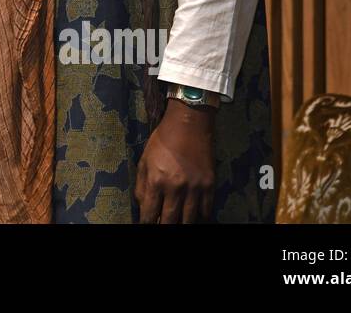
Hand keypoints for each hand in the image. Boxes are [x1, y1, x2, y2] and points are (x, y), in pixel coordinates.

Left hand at [134, 99, 216, 222]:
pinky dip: (200, 216)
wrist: (189, 124)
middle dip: (164, 226)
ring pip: (189, 219)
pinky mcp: (209, 185)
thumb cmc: (162, 140)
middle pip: (169, 220)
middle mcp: (175, 188)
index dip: (147, 223)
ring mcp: (194, 188)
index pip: (149, 213)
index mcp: (156, 181)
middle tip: (163, 225)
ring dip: (182, 223)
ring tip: (178, 222)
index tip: (147, 225)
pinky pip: (206, 210)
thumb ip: (141, 185)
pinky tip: (194, 215)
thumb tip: (142, 205)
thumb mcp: (144, 159)